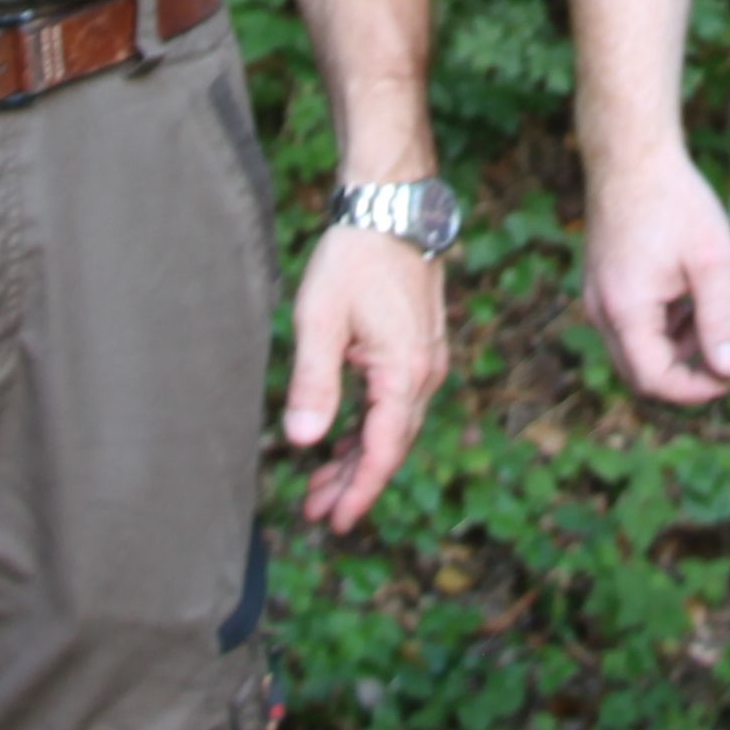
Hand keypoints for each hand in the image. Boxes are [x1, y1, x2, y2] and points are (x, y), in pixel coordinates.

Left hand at [282, 222, 447, 535]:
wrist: (391, 206)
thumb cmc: (354, 256)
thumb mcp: (320, 320)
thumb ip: (313, 383)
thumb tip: (303, 441)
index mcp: (405, 373)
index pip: (383, 451)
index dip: (358, 492)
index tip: (335, 523)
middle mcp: (425, 372)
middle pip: (390, 446)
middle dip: (353, 482)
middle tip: (315, 511)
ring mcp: (426, 360)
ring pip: (394, 426)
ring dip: (358, 456)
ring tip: (320, 484)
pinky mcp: (418, 347)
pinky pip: (396, 403)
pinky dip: (369, 427)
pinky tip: (341, 439)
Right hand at [579, 148, 729, 405]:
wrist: (632, 154)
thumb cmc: (674, 200)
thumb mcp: (712, 261)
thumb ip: (721, 319)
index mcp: (626, 311)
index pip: (655, 381)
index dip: (695, 391)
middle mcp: (601, 310)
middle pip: (640, 372)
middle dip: (685, 371)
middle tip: (725, 352)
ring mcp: (596, 296)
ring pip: (635, 349)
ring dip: (675, 346)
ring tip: (708, 308)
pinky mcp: (600, 282)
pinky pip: (629, 323)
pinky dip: (661, 323)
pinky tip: (686, 292)